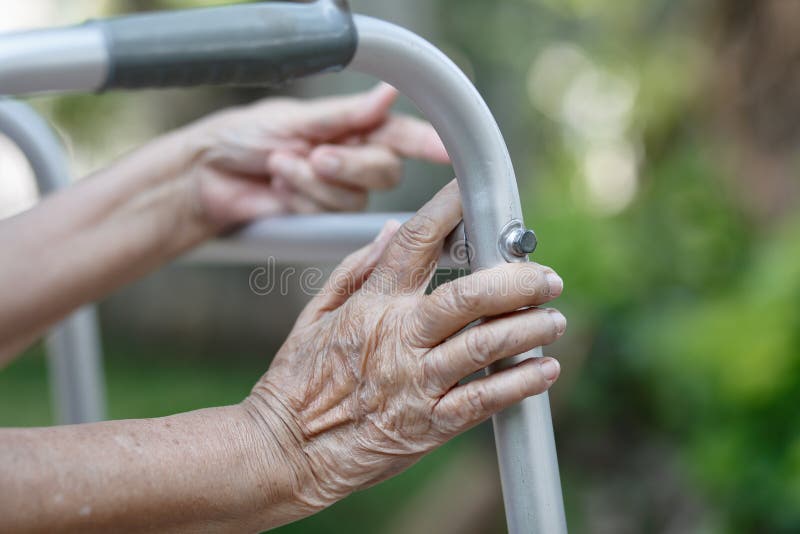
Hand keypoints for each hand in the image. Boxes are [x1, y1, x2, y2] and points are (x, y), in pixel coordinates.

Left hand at [183, 84, 448, 229]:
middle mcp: (352, 159)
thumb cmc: (243, 137)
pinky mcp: (320, 219)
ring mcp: (338, 191)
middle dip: (348, 164)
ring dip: (313, 183)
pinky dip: (301, 201)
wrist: (207, 177)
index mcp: (351, 126)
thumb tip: (387, 95)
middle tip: (314, 154)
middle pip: (384, 171)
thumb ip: (344, 116)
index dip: (427, 141)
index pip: (400, 133)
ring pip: (355, 197)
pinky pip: (329, 216)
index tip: (447, 148)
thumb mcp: (294, 118)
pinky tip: (278, 190)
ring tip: (280, 167)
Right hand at [243, 181, 565, 518]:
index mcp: (372, 304)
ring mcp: (415, 382)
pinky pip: (483, 400)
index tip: (475, 191)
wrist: (284, 451)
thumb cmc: (297, 381)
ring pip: (484, 345)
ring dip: (529, 328)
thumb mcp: (315, 313)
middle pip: (469, 296)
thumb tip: (391, 231)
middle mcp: (398, 337)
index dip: (450, 209)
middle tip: (546, 277)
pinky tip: (545, 369)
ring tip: (554, 318)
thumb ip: (356, 269)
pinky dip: (520, 383)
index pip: (416, 241)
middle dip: (516, 281)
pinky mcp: (427, 425)